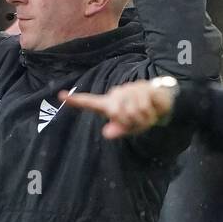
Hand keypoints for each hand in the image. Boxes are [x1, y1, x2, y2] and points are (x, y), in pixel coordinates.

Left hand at [60, 79, 175, 139]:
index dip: (75, 100)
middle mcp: (116, 94)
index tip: (60, 96)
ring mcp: (129, 89)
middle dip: (128, 121)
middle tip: (137, 121)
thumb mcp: (130, 127)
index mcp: (110, 104)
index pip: (89, 102)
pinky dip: (148, 113)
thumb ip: (118, 130)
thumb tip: (106, 133)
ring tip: (145, 114)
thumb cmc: (142, 115)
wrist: (162, 103)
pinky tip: (151, 108)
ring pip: (130, 111)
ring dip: (141, 118)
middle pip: (115, 113)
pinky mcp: (142, 87)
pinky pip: (142, 107)